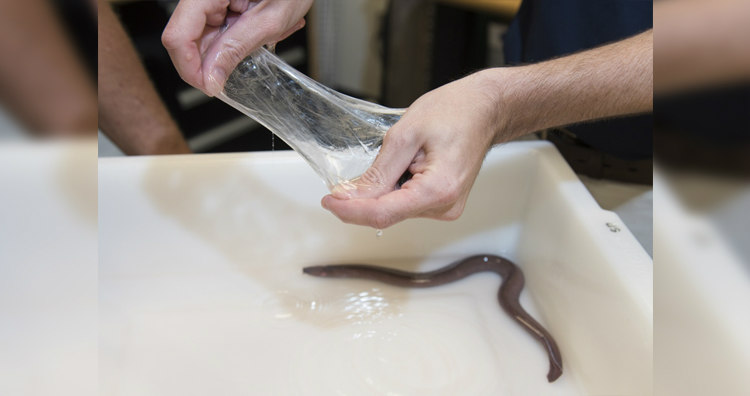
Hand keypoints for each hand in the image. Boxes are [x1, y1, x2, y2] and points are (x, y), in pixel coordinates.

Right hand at [162, 0, 312, 95]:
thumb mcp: (269, 20)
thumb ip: (236, 48)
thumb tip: (211, 79)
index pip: (178, 35)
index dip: (190, 67)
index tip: (209, 87)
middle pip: (185, 39)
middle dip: (210, 62)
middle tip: (239, 72)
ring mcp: (209, 1)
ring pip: (201, 40)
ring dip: (229, 52)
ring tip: (262, 41)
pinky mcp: (219, 6)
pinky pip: (216, 33)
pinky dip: (237, 42)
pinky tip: (260, 34)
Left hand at [321, 70, 507, 228]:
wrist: (485, 109)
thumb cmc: (453, 112)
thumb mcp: (405, 135)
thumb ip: (377, 172)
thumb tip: (348, 196)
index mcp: (438, 190)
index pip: (382, 213)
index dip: (350, 210)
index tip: (328, 200)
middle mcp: (445, 207)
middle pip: (387, 213)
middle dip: (366, 195)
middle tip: (367, 164)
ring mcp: (446, 208)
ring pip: (394, 208)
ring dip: (384, 187)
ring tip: (406, 155)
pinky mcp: (443, 204)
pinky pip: (406, 202)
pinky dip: (396, 187)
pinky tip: (409, 163)